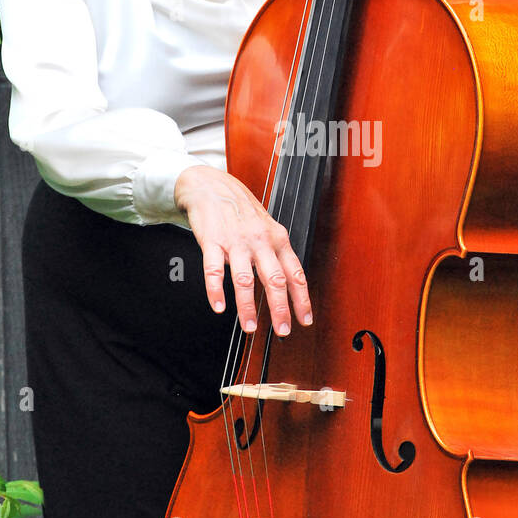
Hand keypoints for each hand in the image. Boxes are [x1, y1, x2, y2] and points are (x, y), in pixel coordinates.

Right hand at [174, 164, 312, 336]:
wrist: (212, 186)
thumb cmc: (241, 210)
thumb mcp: (268, 228)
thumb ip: (277, 254)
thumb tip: (289, 284)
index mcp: (277, 239)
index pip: (295, 273)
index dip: (302, 299)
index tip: (305, 319)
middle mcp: (260, 241)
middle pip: (274, 279)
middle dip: (280, 308)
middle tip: (283, 331)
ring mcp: (236, 242)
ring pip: (244, 279)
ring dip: (247, 306)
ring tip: (249, 327)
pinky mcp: (213, 242)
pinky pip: (214, 271)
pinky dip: (216, 291)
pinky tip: (219, 307)